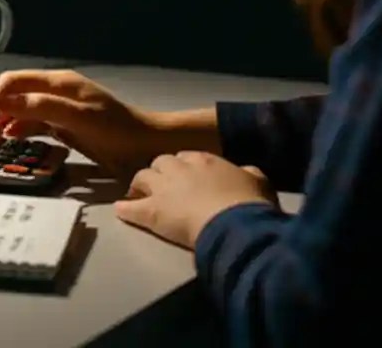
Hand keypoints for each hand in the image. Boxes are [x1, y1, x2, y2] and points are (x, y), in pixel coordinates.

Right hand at [0, 69, 164, 177]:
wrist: (147, 146)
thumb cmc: (116, 130)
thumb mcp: (78, 118)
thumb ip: (40, 107)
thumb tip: (2, 101)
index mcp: (58, 83)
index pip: (14, 82)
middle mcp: (55, 92)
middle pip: (14, 94)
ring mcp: (59, 109)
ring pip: (21, 110)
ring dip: (3, 121)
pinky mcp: (64, 125)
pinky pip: (34, 123)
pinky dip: (19, 129)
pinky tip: (12, 138)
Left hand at [114, 152, 278, 248]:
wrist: (234, 223)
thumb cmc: (250, 204)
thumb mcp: (259, 181)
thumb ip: (249, 173)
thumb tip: (246, 172)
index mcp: (205, 160)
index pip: (187, 157)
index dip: (185, 168)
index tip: (188, 177)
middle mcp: (180, 168)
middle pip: (162, 162)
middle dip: (162, 172)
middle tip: (164, 186)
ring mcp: (162, 188)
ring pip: (143, 177)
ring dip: (142, 185)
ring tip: (141, 194)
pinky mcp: (151, 211)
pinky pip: (131, 207)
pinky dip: (125, 208)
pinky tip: (121, 210)